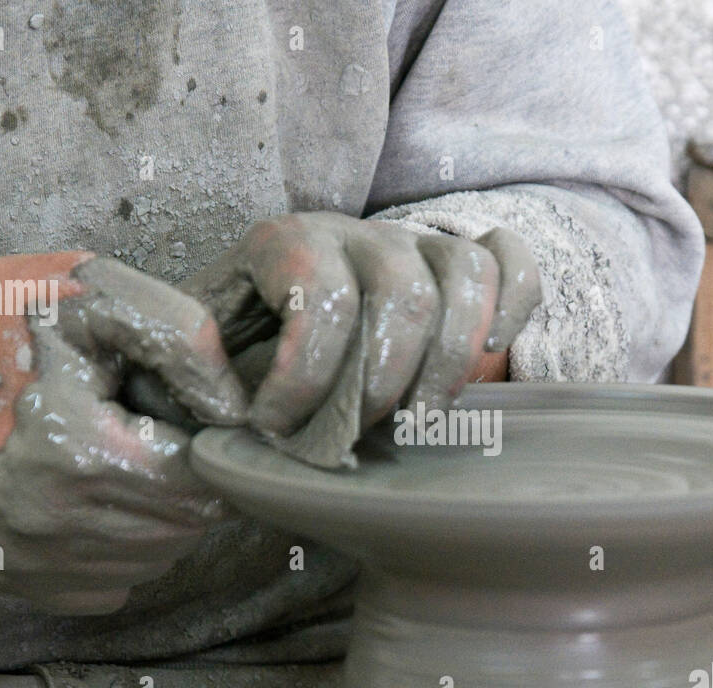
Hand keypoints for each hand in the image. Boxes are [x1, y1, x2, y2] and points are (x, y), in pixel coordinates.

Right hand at [0, 252, 242, 614]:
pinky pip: (109, 587)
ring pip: (152, 563)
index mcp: (82, 452)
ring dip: (155, 517)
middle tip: (144, 432)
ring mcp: (29, 558)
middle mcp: (54, 522)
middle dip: (185, 483)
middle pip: (184, 531)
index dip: (210, 450)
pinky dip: (118, 550)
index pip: (204, 488)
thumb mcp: (93, 292)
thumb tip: (235, 411)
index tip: (182, 419)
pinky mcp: (11, 577)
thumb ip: (182, 339)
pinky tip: (91, 496)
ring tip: (115, 459)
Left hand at [181, 212, 541, 434]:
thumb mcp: (198, 353)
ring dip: (450, 360)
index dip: (303, 375)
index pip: (320, 294)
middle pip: (402, 293)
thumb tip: (216, 392)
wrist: (267, 323)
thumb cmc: (234, 351)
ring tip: (417, 416)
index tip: (276, 427)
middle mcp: (355, 231)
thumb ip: (198, 365)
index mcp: (285, 241)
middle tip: (351, 431)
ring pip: (464, 274)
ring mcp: (412, 242)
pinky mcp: (453, 263)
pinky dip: (514, 303)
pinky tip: (493, 352)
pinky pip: (510, 260)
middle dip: (380, 381)